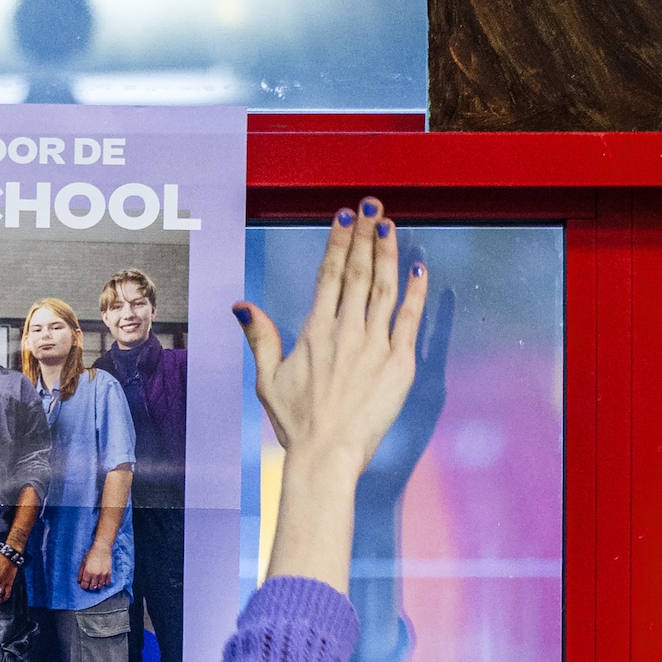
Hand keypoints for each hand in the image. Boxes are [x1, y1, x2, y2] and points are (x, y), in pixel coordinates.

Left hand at [79, 546, 112, 592]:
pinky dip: (104, 583)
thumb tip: (79, 581)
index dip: (83, 586)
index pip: (84, 586)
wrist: (102, 549)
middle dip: (89, 586)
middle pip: (92, 588)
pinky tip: (102, 579)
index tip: (83, 584)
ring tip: (95, 581)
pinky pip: (106, 583)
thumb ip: (80, 573)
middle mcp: (95, 575)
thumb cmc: (91, 554)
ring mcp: (102, 575)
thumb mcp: (83, 563)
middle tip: (89, 583)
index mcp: (87, 573)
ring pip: (99, 586)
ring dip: (97, 585)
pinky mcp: (109, 574)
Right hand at [238, 197, 428, 483]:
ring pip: (385, 288)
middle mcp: (347, 331)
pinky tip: (419, 270)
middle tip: (372, 207)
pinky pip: (410, 320)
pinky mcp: (399, 364)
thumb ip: (260, 337)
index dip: (338, 242)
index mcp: (316, 331)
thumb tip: (242, 306)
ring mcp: (375, 345)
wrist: (326, 454)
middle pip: (358, 272)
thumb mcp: (268, 379)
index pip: (329, 275)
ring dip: (388, 253)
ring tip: (390, 226)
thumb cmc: (297, 423)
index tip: (344, 218)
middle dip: (365, 235)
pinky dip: (416, 293)